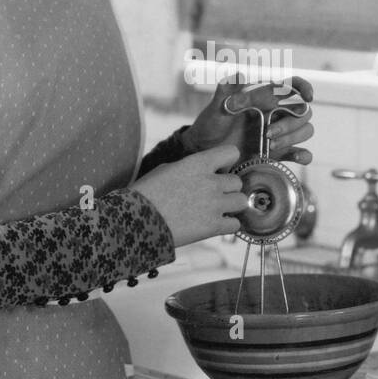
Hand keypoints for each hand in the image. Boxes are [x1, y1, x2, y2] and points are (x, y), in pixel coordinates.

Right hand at [131, 144, 247, 246]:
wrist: (136, 220)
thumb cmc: (146, 194)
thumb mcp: (167, 170)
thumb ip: (190, 169)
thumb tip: (201, 172)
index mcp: (198, 163)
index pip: (231, 152)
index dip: (227, 161)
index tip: (219, 169)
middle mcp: (211, 182)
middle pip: (237, 181)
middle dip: (227, 189)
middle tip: (213, 196)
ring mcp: (214, 204)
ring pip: (242, 201)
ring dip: (231, 206)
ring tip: (217, 211)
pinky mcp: (213, 226)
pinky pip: (235, 224)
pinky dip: (227, 225)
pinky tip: (214, 225)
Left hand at [182, 76, 314, 165]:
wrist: (205, 152)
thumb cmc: (210, 125)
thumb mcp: (215, 109)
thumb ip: (225, 93)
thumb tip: (236, 75)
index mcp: (265, 97)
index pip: (291, 86)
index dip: (304, 87)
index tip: (308, 96)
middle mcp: (276, 113)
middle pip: (302, 111)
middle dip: (290, 122)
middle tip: (267, 133)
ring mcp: (279, 133)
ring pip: (305, 130)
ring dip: (292, 137)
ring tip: (269, 146)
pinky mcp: (278, 153)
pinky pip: (300, 153)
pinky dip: (303, 155)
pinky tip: (296, 157)